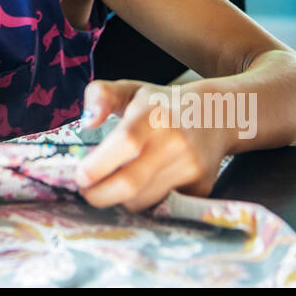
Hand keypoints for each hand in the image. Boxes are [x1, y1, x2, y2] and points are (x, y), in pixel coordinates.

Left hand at [74, 79, 230, 210]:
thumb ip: (100, 95)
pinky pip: (162, 206)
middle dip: (100, 194)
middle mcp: (176, 141)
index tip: (79, 176)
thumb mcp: (130, 89)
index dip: (99, 165)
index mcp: (155, 114)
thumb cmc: (162, 104)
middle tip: (86, 191)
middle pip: (131, 182)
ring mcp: (191, 166)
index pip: (126, 142)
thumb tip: (87, 122)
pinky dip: (145, 202)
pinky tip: (140, 189)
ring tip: (112, 185)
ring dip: (120, 199)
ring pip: (143, 200)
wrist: (216, 115)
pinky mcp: (201, 186)